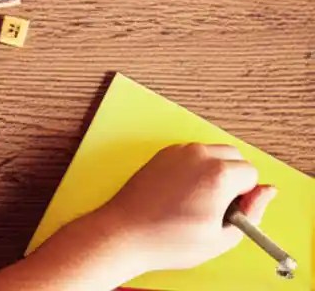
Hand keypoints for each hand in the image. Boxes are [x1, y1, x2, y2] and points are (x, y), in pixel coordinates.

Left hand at [94, 144, 276, 274]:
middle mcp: (198, 155)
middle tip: (217, 206)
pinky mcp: (161, 154)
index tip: (230, 210)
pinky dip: (194, 169)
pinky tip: (181, 194)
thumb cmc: (168, 239)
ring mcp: (176, 152)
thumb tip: (266, 192)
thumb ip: (253, 212)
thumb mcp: (223, 237)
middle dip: (234, 178)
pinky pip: (190, 155)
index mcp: (218, 174)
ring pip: (212, 153)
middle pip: (234, 156)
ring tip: (197, 202)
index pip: (251, 174)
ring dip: (214, 171)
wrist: (124, 233)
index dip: (245, 195)